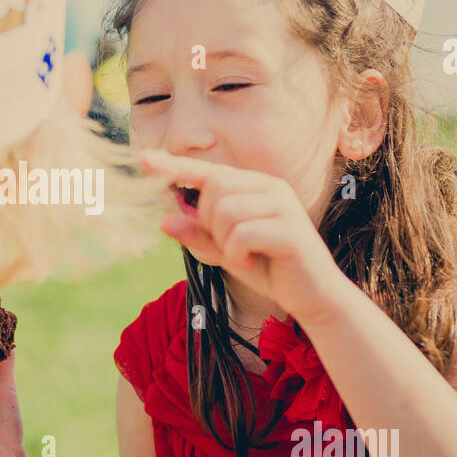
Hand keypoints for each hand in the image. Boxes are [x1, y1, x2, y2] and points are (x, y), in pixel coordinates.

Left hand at [139, 149, 351, 328]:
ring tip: (242, 256)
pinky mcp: (290, 228)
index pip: (208, 171)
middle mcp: (270, 187)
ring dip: (223, 241)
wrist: (312, 296)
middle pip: (214, 188)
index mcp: (254, 186)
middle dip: (208, 221)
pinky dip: (236, 253)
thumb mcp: (225, 253)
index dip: (175, 166)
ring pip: (225, 210)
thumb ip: (198, 236)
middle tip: (227, 246)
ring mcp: (283, 205)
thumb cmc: (268, 268)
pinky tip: (250, 264)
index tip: (143, 160)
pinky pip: (242, 233)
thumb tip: (163, 222)